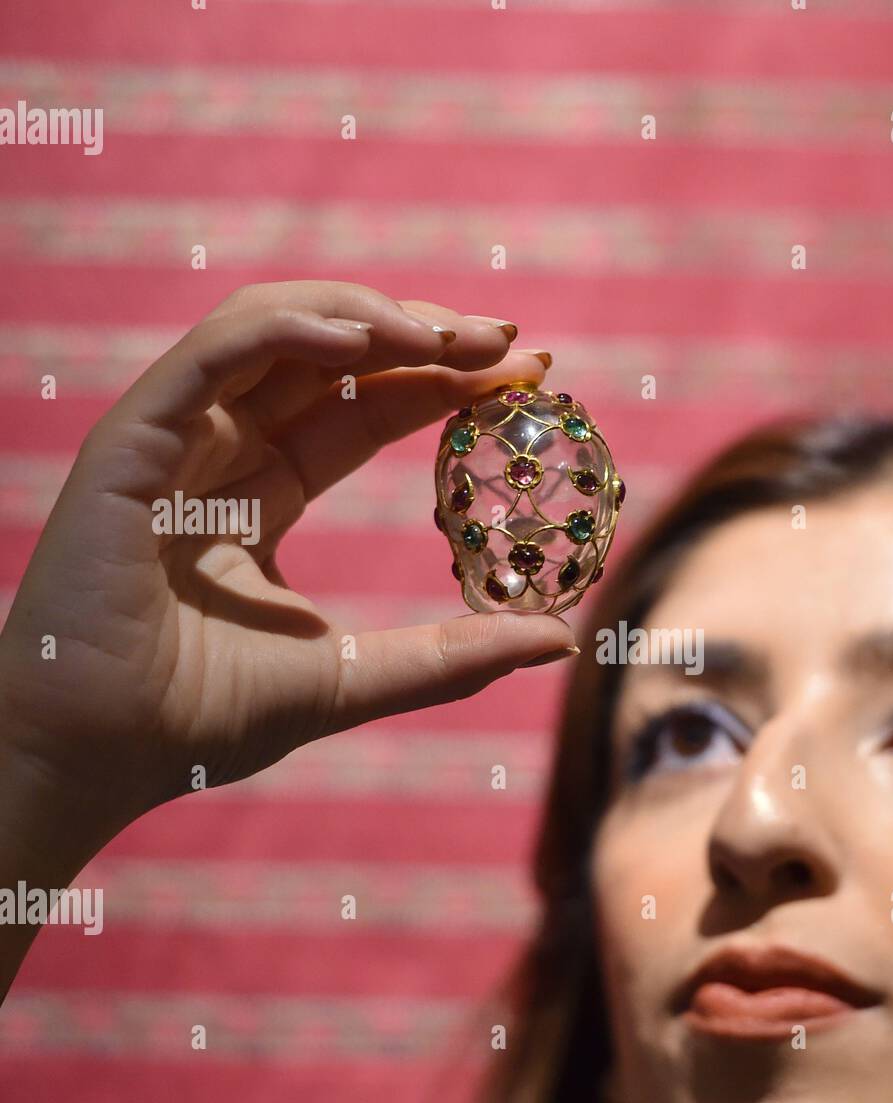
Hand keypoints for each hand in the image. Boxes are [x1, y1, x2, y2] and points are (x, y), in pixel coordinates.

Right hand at [0, 280, 576, 844]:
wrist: (94, 759)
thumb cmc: (201, 723)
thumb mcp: (354, 677)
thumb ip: (451, 655)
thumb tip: (562, 636)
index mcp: (265, 493)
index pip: (367, 411)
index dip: (444, 384)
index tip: (527, 374)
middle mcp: (222, 451)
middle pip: (333, 358)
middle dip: (425, 335)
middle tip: (512, 339)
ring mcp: (173, 438)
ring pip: (274, 331)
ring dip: (369, 316)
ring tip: (455, 335)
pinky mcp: (130, 441)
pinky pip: (213, 354)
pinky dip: (289, 330)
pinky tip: (370, 339)